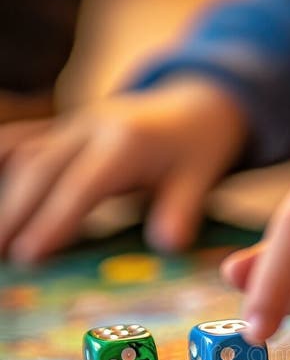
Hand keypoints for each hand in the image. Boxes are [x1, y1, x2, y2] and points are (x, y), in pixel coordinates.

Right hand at [0, 79, 247, 262]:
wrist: (193, 105)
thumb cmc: (196, 148)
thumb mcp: (201, 176)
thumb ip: (182, 208)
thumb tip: (167, 244)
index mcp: (125, 142)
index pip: (82, 185)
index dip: (54, 219)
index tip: (30, 254)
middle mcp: (90, 128)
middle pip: (42, 169)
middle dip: (15, 212)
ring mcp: (72, 126)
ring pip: (27, 157)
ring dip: (5, 197)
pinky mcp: (62, 130)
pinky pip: (25, 145)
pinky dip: (3, 167)